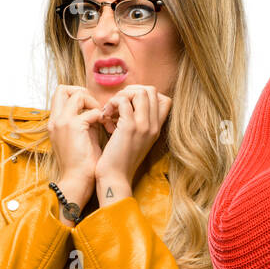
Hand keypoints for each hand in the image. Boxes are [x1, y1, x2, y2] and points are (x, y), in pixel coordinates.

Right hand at [47, 85, 103, 205]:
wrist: (77, 181)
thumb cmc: (83, 164)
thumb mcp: (82, 137)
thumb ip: (86, 122)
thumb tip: (98, 112)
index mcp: (55, 122)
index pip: (61, 95)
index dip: (78, 96)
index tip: (92, 108)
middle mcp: (55, 119)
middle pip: (63, 88)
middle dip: (83, 92)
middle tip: (96, 108)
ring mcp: (62, 122)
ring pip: (76, 94)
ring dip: (93, 103)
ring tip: (102, 118)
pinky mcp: (73, 127)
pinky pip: (91, 111)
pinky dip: (101, 116)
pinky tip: (106, 127)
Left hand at [94, 84, 170, 203]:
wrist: (115, 178)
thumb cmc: (120, 159)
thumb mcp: (135, 140)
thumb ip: (137, 123)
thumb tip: (127, 104)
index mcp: (157, 129)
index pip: (164, 99)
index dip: (145, 95)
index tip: (129, 106)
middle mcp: (154, 125)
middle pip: (151, 91)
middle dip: (131, 92)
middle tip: (117, 106)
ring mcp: (144, 126)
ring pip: (139, 92)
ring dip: (121, 96)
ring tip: (111, 111)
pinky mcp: (129, 127)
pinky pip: (123, 101)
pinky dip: (111, 104)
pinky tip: (105, 117)